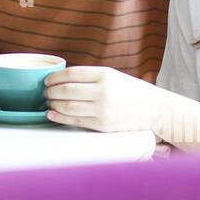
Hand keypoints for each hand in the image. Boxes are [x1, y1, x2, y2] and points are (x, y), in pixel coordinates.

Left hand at [44, 65, 168, 131]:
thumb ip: (90, 77)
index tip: (47, 80)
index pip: (72, 73)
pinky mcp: (103, 126)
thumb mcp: (113, 76)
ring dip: (53, 104)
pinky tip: (52, 114)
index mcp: (105, 74)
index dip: (55, 77)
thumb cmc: (131, 91)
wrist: (155, 110)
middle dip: (50, 92)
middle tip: (44, 92)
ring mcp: (103, 110)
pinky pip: (76, 121)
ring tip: (48, 102)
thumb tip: (61, 80)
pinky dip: (60, 117)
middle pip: (66, 90)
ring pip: (68, 107)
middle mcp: (103, 91)